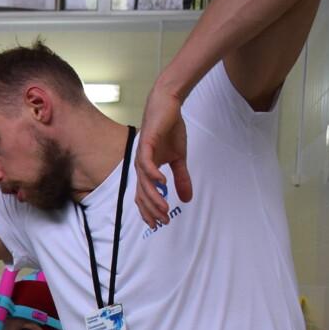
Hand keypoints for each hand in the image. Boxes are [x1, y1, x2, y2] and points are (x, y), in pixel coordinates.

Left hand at [134, 88, 191, 229]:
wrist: (167, 106)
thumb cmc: (170, 130)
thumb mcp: (179, 158)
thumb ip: (181, 178)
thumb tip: (187, 199)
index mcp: (147, 170)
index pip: (145, 196)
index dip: (150, 211)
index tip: (159, 223)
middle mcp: (141, 166)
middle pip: (142, 194)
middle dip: (152, 210)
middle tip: (162, 221)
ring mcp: (142, 156)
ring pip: (144, 182)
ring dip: (154, 197)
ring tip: (164, 208)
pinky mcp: (146, 144)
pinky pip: (146, 163)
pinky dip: (153, 174)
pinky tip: (162, 183)